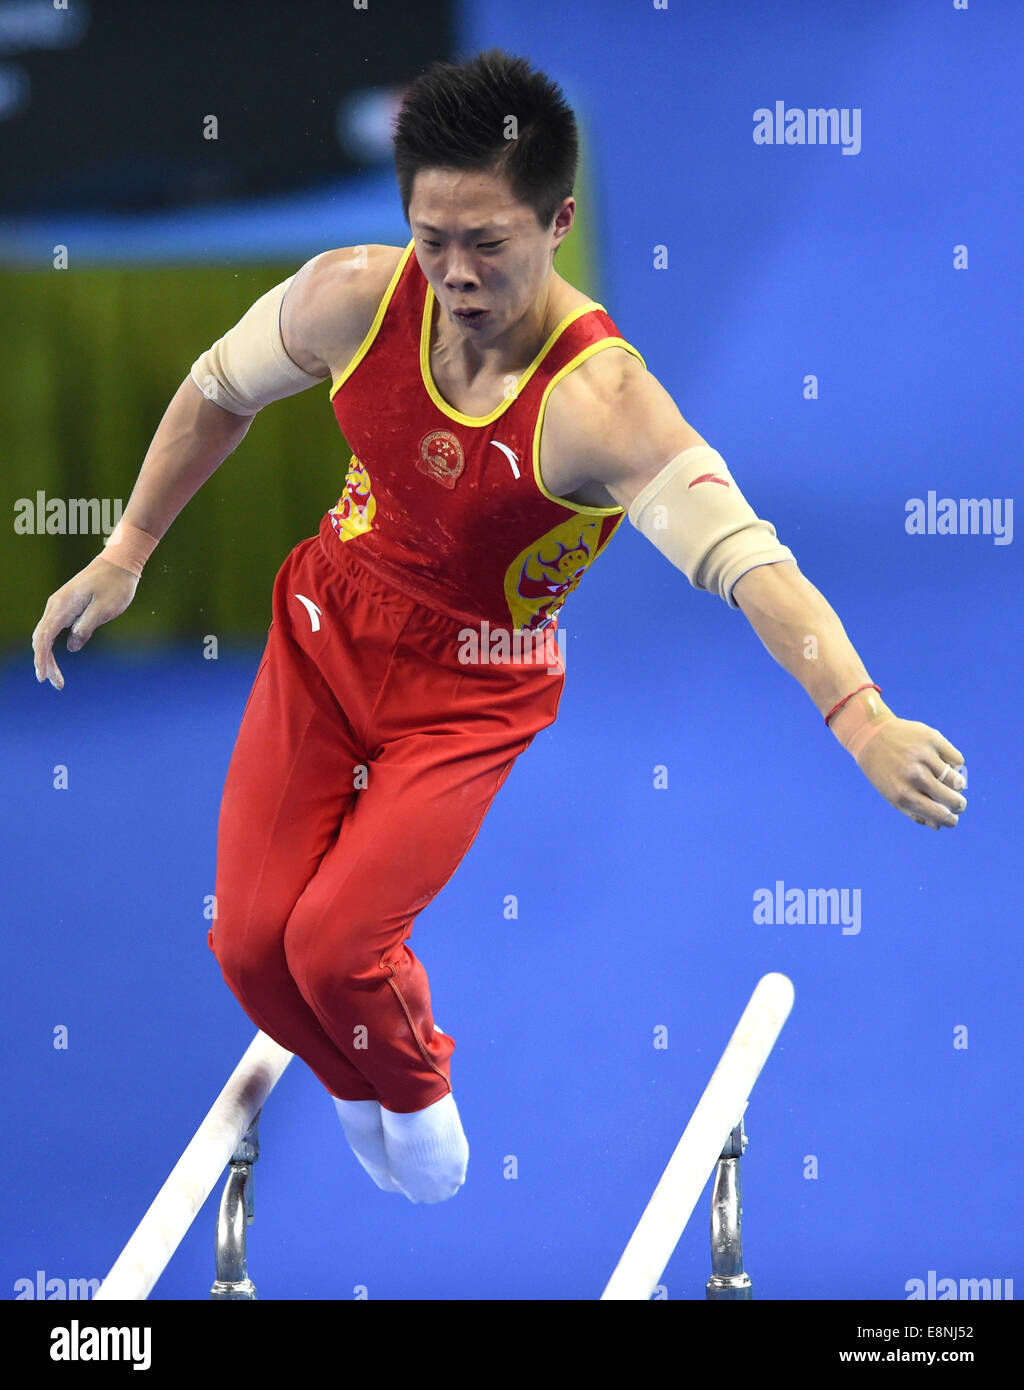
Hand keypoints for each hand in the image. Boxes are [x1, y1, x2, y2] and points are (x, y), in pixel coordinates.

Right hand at [31, 555, 138, 689]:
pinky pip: (54, 632)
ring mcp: (60, 607)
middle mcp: (56, 606)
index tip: (44, 677)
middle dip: (45, 663)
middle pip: (42, 639)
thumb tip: (72, 647)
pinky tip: (56, 662)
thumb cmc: (115, 584)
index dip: (42, 658)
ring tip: (58, 679)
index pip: (45, 637)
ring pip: (46, 637)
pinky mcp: (67, 609)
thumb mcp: (105, 608)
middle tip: (57, 684)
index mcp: (62, 605)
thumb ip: (87, 627)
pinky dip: (53, 648)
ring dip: (49, 658)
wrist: (119, 563)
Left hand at [854, 717, 966, 829]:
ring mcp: (924, 756)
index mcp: (903, 794)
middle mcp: (915, 775)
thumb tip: (939, 826)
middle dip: (958, 805)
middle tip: (958, 804)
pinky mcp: (933, 739)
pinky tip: (944, 765)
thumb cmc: (883, 771)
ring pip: (957, 780)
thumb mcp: (891, 795)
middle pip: (953, 798)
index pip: (939, 814)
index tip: (953, 819)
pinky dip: (954, 766)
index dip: (950, 820)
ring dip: (957, 786)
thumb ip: (914, 812)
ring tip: (952, 784)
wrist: (871, 735)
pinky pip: (957, 760)